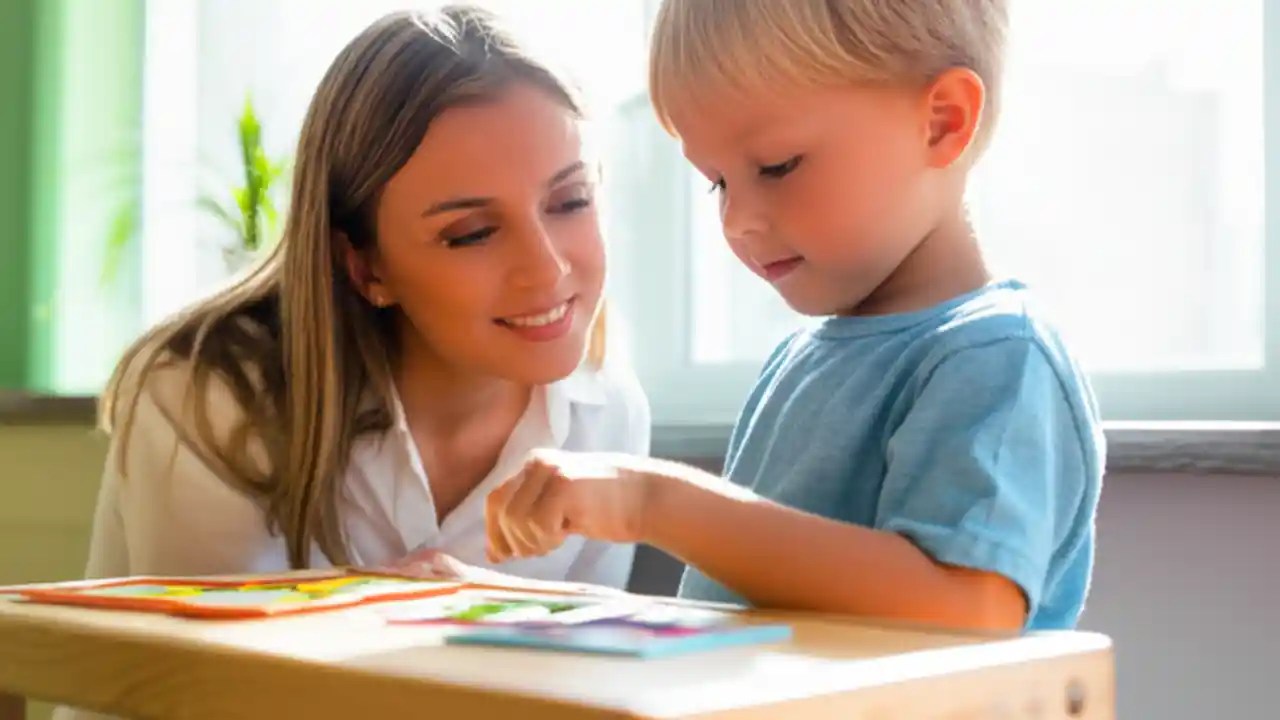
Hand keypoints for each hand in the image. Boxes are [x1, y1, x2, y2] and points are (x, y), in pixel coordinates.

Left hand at [485, 450, 653, 562]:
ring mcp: (551, 472)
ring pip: (517, 521)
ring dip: (534, 542)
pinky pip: (538, 524)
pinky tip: (568, 532)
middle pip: (502, 512)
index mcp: (533, 466)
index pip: (495, 501)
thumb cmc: (606, 507)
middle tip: (544, 547)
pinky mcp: (565, 485)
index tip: (505, 555)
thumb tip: (493, 555)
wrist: (647, 497)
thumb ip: (526, 522)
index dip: (495, 532)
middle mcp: (538, 463)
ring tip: (559, 538)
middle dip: (515, 541)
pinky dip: (549, 538)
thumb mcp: (559, 510)